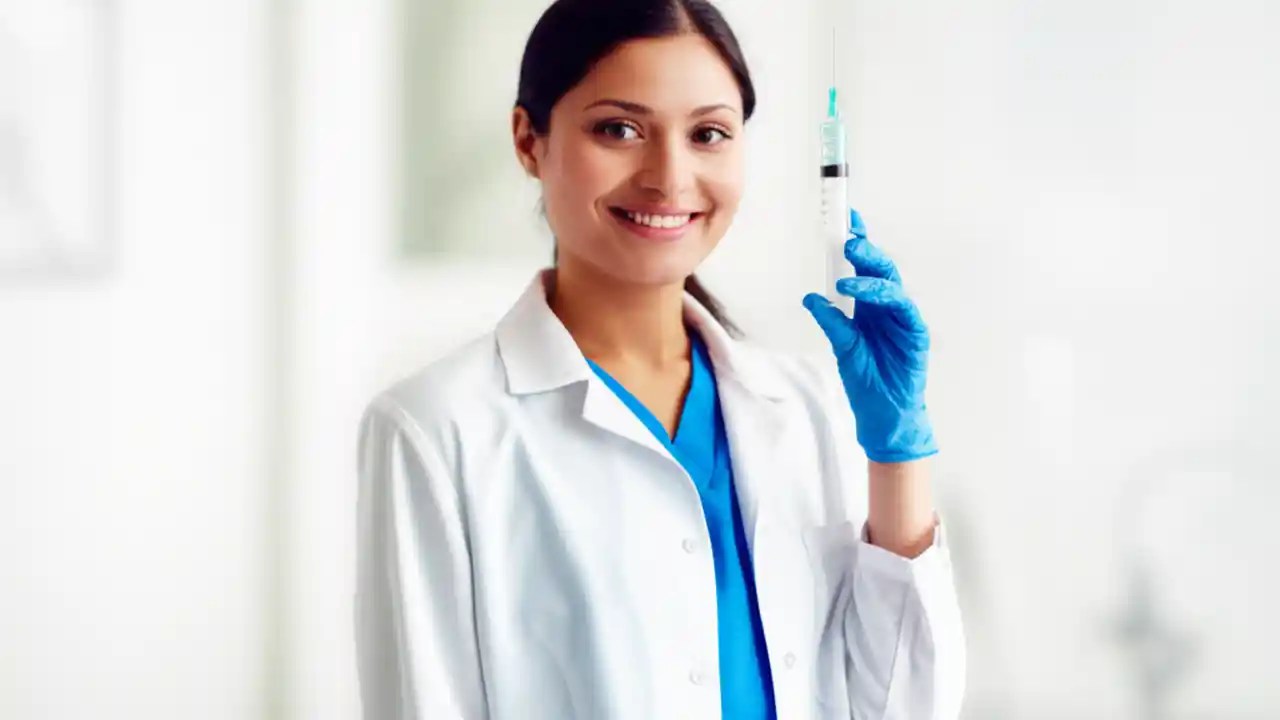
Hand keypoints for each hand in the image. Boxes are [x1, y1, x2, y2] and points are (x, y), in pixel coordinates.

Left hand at [803, 209, 937, 463]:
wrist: (884, 415)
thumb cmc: (866, 382)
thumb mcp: (842, 347)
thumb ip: (831, 321)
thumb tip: (811, 298)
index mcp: (869, 307)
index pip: (863, 269)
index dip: (857, 243)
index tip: (846, 220)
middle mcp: (887, 308)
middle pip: (879, 269)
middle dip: (865, 248)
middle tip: (848, 235)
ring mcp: (902, 318)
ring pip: (890, 283)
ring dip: (871, 268)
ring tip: (851, 255)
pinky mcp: (915, 332)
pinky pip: (901, 306)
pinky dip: (880, 295)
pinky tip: (860, 291)